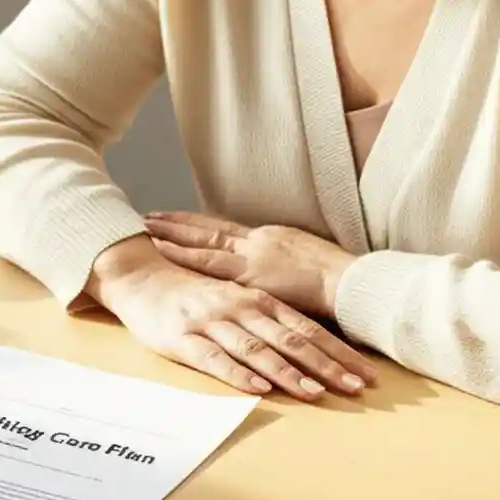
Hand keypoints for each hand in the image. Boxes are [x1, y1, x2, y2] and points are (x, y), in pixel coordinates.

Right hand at [89, 239, 377, 400]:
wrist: (140, 275)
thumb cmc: (191, 291)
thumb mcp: (235, 297)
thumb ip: (265, 317)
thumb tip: (306, 344)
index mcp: (256, 299)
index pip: (306, 328)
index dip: (337, 352)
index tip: (365, 374)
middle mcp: (239, 308)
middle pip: (290, 340)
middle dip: (326, 366)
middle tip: (355, 389)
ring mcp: (212, 323)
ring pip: (256, 350)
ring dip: (288, 373)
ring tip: (315, 393)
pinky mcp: (185, 339)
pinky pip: (215, 360)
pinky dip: (238, 374)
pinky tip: (258, 389)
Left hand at [144, 211, 356, 318]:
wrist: (354, 282)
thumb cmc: (340, 278)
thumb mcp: (308, 261)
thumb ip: (284, 262)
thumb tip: (273, 267)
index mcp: (270, 238)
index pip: (225, 229)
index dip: (198, 224)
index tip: (174, 218)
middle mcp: (257, 242)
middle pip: (208, 231)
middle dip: (177, 225)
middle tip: (147, 217)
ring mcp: (253, 258)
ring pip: (203, 245)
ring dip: (173, 238)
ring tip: (145, 230)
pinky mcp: (252, 276)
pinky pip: (209, 266)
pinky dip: (185, 259)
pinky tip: (164, 255)